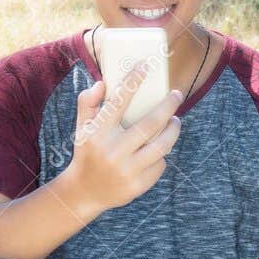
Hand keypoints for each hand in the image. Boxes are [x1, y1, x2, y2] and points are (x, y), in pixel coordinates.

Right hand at [59, 71, 182, 216]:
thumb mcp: (81, 128)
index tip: (145, 66)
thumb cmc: (87, 152)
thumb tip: (103, 83)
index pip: (118, 102)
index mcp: (98, 134)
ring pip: (162, 145)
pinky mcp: (138, 185)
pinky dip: (162, 154)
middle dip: (168, 106)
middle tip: (176, 95)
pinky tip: (159, 149)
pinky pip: (159, 164)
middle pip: (150, 124)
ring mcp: (126, 170)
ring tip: (175, 121)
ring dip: (173, 130)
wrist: (85, 192)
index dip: (133, 81)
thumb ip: (87, 103)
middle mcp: (112, 151)